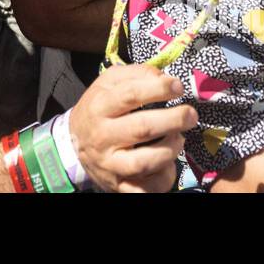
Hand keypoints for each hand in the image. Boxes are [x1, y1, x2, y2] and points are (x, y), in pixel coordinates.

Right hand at [69, 63, 195, 192]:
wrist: (73, 143)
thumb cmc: (98, 108)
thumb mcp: (108, 83)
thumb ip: (136, 74)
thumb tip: (165, 78)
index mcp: (99, 107)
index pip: (130, 95)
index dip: (158, 89)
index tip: (178, 86)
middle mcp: (102, 137)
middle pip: (141, 129)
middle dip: (173, 120)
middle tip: (190, 114)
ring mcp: (110, 164)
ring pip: (144, 162)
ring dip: (170, 150)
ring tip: (179, 139)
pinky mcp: (118, 185)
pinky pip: (144, 189)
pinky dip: (163, 178)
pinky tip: (169, 164)